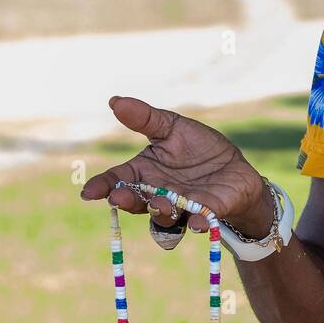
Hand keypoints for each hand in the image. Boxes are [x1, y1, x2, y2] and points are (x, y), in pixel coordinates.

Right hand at [80, 96, 272, 235]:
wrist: (234, 167)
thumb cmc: (198, 148)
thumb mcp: (172, 127)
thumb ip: (145, 118)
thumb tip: (114, 101)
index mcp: (145, 173)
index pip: (118, 180)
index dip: (103, 186)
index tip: (89, 192)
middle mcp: (159, 194)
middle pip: (137, 202)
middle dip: (127, 201)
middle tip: (119, 197)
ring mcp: (182, 206)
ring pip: (165, 216)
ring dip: (161, 212)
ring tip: (162, 204)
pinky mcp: (209, 211)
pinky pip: (200, 219)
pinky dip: (198, 221)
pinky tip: (197, 221)